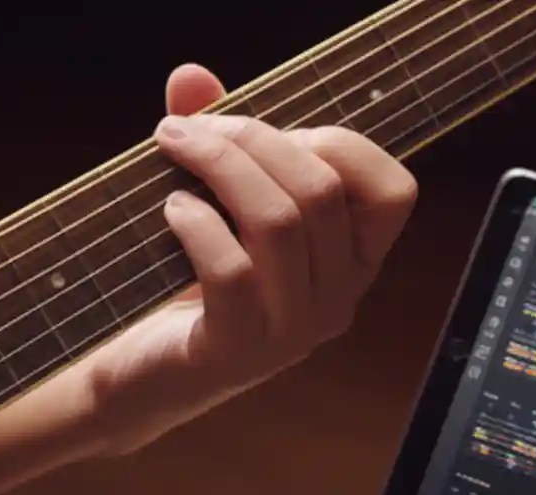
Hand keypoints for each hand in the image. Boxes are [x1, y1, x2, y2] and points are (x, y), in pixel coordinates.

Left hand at [84, 64, 417, 455]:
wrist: (143, 376)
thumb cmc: (189, 283)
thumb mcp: (214, 203)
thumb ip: (215, 139)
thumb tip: (192, 77)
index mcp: (352, 262)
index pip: (392, 192)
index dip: (338, 142)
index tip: (271, 132)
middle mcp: (338, 299)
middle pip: (321, 191)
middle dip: (252, 139)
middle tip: (189, 129)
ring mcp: (293, 332)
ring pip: (280, 224)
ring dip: (220, 167)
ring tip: (172, 150)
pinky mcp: (239, 352)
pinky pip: (232, 271)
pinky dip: (197, 224)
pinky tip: (170, 210)